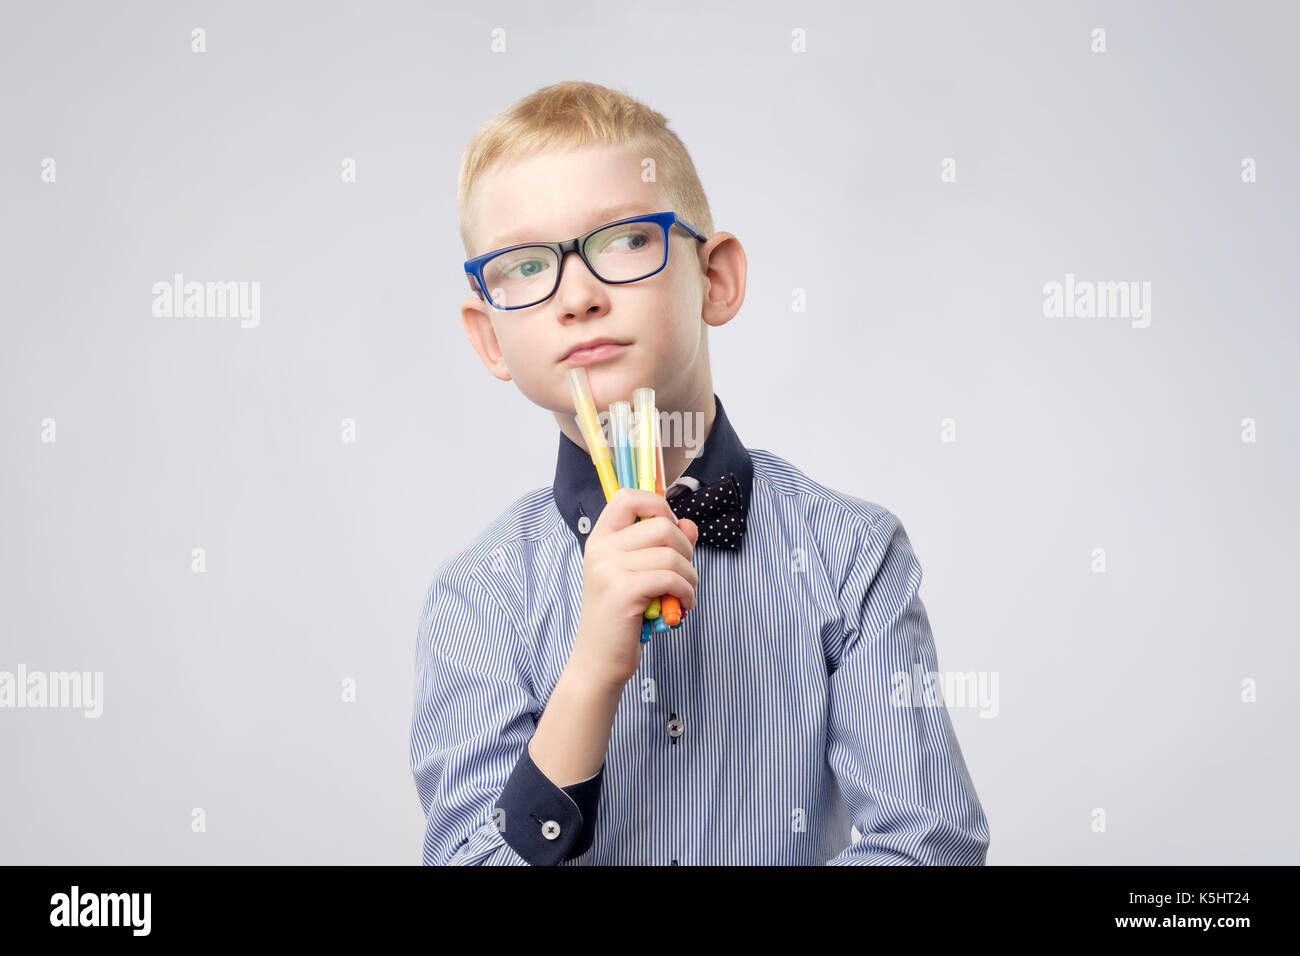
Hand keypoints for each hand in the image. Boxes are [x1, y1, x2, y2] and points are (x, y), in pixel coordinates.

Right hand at [567, 488, 697, 691]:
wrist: (598, 661)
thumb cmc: (621, 618)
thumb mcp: (640, 575)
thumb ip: (664, 547)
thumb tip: (690, 525)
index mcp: (601, 539)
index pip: (627, 497)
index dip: (658, 505)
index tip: (671, 529)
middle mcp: (600, 549)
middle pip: (661, 525)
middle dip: (685, 550)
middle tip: (683, 574)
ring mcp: (609, 569)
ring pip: (671, 554)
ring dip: (689, 576)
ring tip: (684, 594)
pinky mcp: (623, 591)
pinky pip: (671, 578)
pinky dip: (686, 592)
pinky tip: (682, 606)